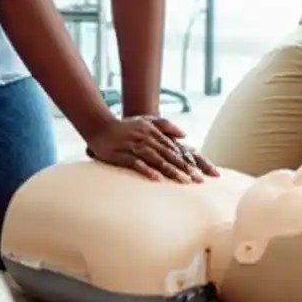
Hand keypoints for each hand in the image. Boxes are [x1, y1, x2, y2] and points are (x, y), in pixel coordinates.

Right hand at [85, 115, 218, 182]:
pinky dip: (147, 171)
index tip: (201, 171)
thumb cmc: (125, 126)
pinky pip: (137, 163)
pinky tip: (157, 179)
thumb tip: (185, 135)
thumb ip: (166, 125)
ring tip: (183, 181)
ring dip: (170, 170)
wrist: (100, 127)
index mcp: (154, 132)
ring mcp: (134, 146)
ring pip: (156, 159)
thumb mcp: (146, 120)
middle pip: (169, 154)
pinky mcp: (123, 155)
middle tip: (198, 180)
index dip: (188, 159)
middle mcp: (147, 138)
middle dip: (184, 167)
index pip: (175, 147)